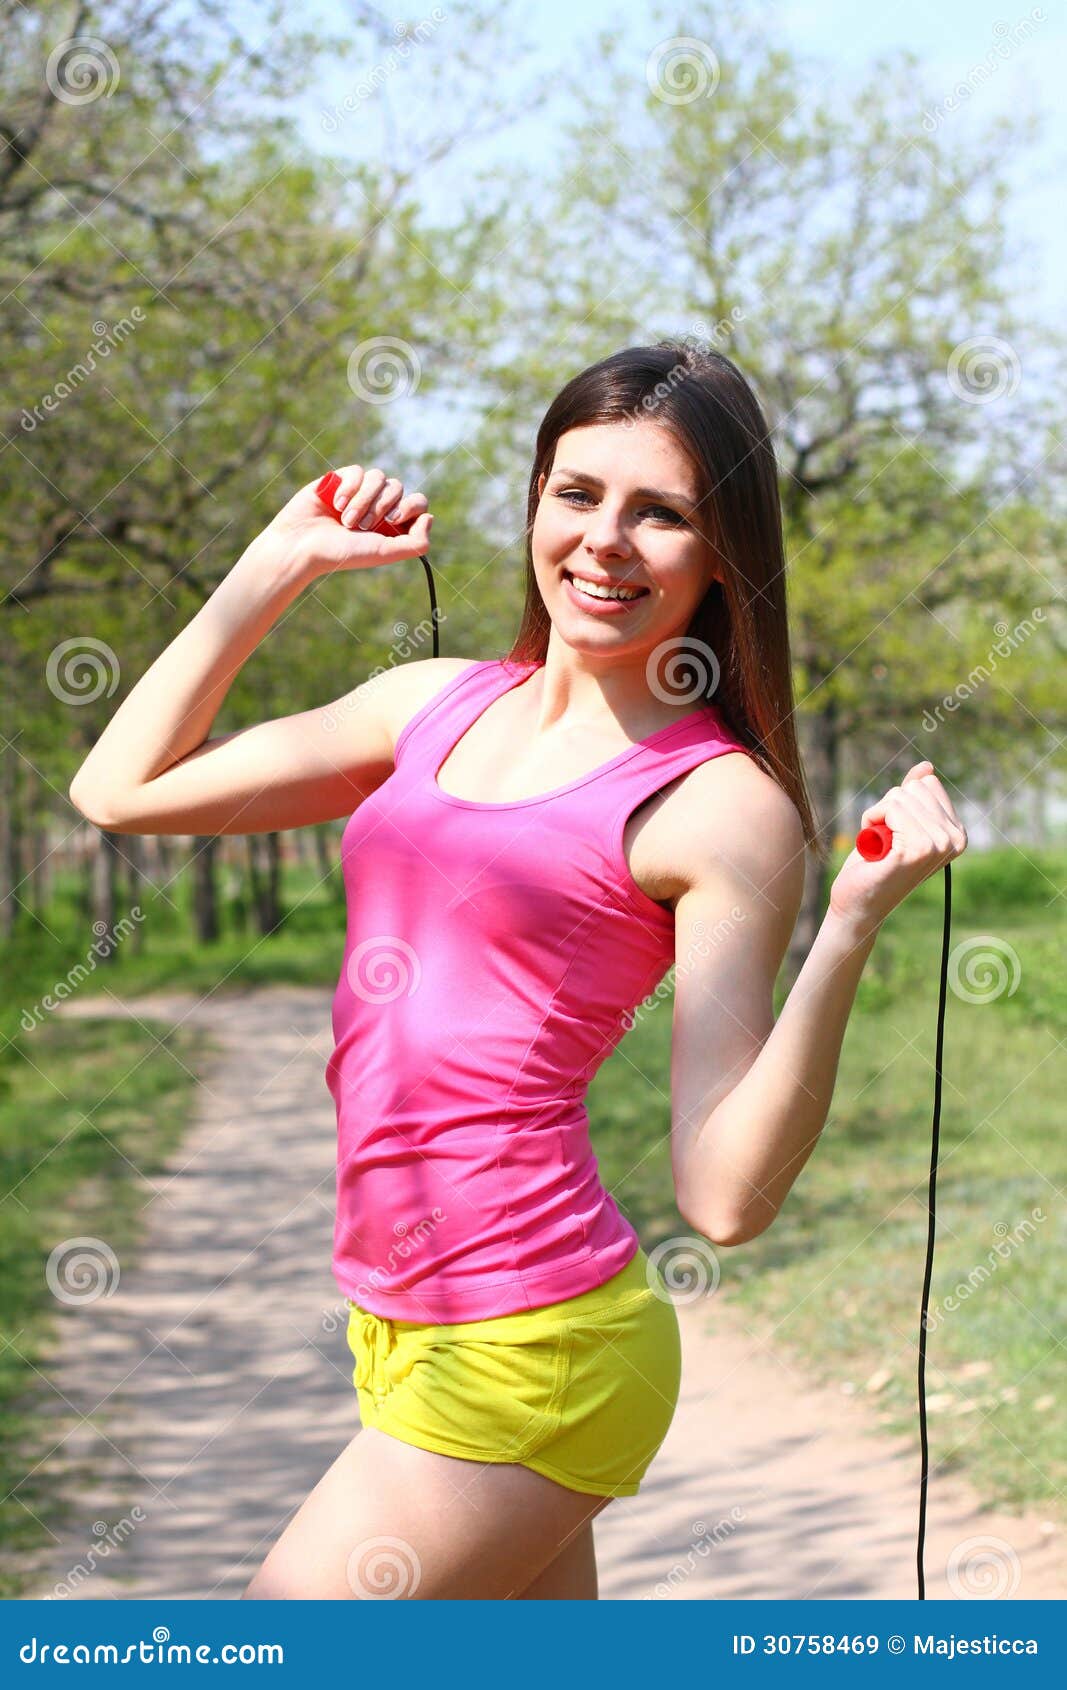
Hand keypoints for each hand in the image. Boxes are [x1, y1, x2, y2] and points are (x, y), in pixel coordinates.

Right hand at [261, 463, 432, 578]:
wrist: (302, 545)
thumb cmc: (342, 553)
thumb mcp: (384, 552)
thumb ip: (415, 543)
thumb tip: (429, 518)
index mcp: (392, 525)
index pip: (417, 503)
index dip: (412, 506)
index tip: (395, 519)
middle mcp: (378, 507)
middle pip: (398, 487)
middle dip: (382, 505)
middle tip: (363, 525)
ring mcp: (360, 492)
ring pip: (379, 477)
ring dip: (364, 499)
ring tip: (346, 520)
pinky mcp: (341, 480)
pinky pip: (358, 471)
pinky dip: (349, 488)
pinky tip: (334, 504)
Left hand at [829, 760, 967, 935]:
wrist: (857, 903)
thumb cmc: (874, 864)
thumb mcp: (895, 822)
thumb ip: (914, 795)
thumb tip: (926, 767)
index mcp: (957, 832)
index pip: (927, 784)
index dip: (901, 804)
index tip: (896, 833)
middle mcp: (956, 839)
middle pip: (914, 787)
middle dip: (889, 808)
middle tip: (885, 842)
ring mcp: (939, 845)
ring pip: (900, 796)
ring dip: (878, 817)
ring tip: (880, 847)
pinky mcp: (918, 849)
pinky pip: (891, 808)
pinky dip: (872, 821)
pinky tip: (874, 849)